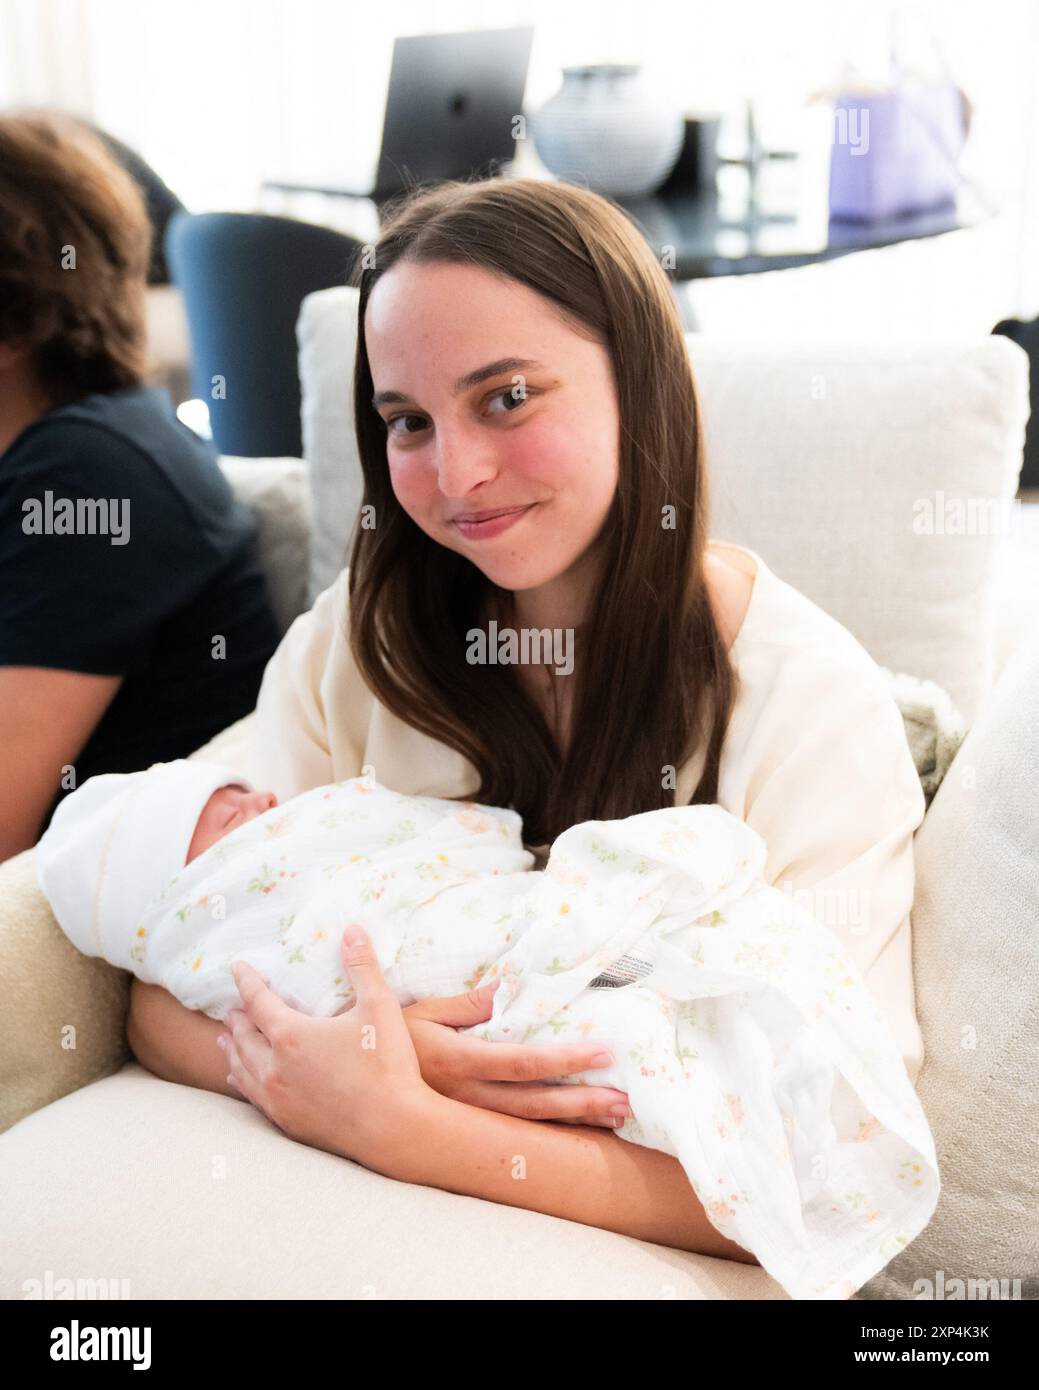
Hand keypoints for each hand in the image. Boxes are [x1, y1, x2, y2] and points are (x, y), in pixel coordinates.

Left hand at [219, 926, 441, 1173]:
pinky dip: (242, 1082)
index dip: (246, 981)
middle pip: (244, 1036)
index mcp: (291, 1035)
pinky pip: (252, 1097)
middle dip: (237, 1018)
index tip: (237, 968)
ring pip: (242, 1068)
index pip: (257, 1001)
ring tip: (224, 1041)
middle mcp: (275, 1067)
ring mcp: (278, 1098)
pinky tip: (242, 1081)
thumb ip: (362, 966)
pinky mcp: (287, 1122)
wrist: (394, 1128)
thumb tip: (352, 929)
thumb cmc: (388, 1064)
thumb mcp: (379, 1006)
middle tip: (232, 1008)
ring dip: (232, 1050)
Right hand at [401, 984, 631, 1128]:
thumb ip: (465, 1003)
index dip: (565, 1058)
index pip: (523, 1062)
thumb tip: (504, 987)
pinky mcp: (464, 1130)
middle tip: (626, 1100)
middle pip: (536, 1104)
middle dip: (583, 1102)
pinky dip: (552, 1132)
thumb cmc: (385, 1041)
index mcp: (458, 1061)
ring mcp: (466, 1119)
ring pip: (530, 1126)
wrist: (350, 1090)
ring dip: (575, 1121)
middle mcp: (467, 1098)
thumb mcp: (420, 1012)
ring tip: (615, 1117)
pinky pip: (515, 1134)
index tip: (602, 1052)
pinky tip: (580, 1130)